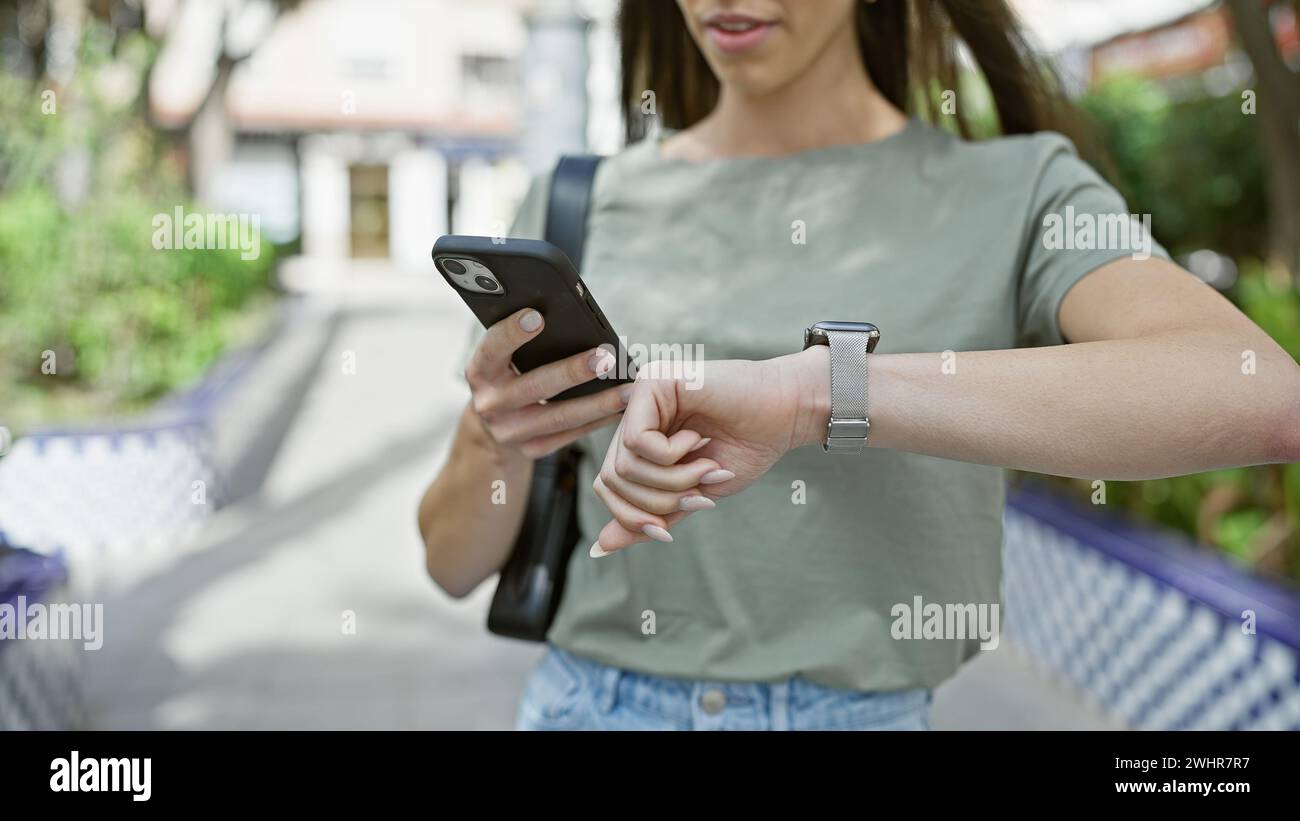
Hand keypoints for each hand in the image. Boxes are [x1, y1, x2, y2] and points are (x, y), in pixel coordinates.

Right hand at [465, 308, 630, 458]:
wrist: (494, 422)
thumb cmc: (509, 374)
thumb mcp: (503, 357)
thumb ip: (523, 340)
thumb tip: (568, 317)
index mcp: (479, 371)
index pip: (492, 348)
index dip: (511, 333)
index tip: (537, 316)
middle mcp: (489, 403)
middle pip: (534, 386)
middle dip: (573, 371)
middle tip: (606, 358)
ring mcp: (509, 431)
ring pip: (558, 416)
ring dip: (598, 403)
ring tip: (628, 389)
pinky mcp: (531, 449)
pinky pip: (569, 435)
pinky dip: (597, 421)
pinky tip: (620, 409)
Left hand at [590, 346, 829, 554]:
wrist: (787, 412)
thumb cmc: (747, 447)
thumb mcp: (693, 493)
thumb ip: (651, 514)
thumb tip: (601, 546)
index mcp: (641, 435)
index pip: (608, 485)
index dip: (632, 517)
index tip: (667, 532)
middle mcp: (635, 413)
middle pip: (610, 479)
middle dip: (656, 503)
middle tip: (697, 496)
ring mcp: (641, 397)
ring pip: (623, 465)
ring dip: (670, 481)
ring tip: (705, 467)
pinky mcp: (652, 382)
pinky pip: (639, 442)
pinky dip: (672, 457)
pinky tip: (698, 440)